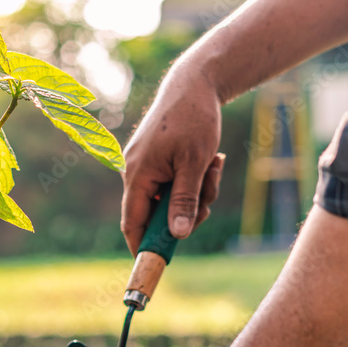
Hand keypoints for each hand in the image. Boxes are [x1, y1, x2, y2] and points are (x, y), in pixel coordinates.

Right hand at [122, 63, 224, 255]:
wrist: (195, 83)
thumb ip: (185, 201)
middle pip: (157, 213)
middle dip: (187, 211)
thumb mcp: (195, 164)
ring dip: (196, 193)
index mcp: (137, 174)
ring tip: (214, 166)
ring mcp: (145, 165)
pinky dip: (193, 180)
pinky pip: (173, 184)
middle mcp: (135, 172)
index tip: (158, 263)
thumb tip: (178, 235)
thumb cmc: (194, 119)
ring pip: (170, 199)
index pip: (133, 223)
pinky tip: (210, 161)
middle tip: (209, 195)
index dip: (144, 246)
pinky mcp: (156, 160)